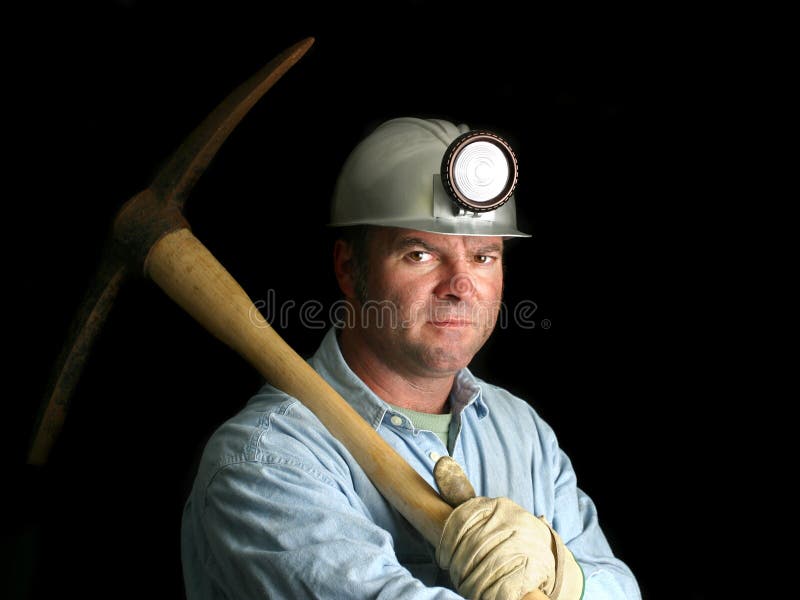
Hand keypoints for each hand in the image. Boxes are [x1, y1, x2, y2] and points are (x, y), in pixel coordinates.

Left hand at [434, 457, 583, 599]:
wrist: (548, 554)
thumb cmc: (508, 533)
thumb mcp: (487, 511)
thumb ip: (460, 493)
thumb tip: (439, 463)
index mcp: (496, 505)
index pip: (459, 524)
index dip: (446, 546)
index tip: (444, 560)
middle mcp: (510, 520)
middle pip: (470, 550)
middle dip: (459, 569)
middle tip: (458, 577)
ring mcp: (523, 544)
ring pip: (484, 571)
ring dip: (473, 585)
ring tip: (471, 588)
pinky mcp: (533, 568)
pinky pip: (502, 587)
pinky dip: (491, 595)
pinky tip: (488, 594)